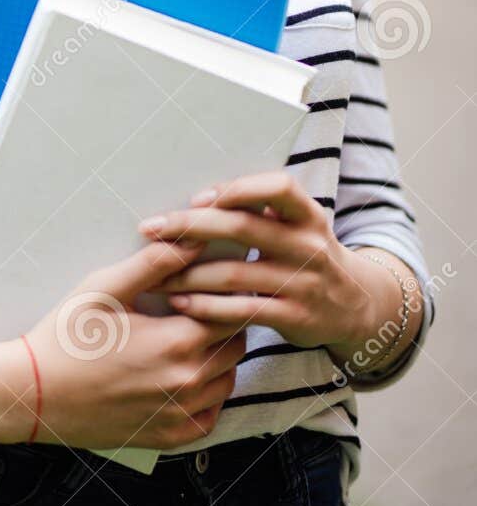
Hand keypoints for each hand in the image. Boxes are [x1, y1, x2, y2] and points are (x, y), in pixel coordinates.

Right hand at [18, 237, 247, 450]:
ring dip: (218, 358)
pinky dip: (208, 397)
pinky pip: (210, 416)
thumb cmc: (67, 336)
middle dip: (224, 322)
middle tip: (199, 308)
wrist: (36, 393)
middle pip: (236, 344)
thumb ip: (155, 262)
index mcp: (177, 340)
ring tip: (189, 340)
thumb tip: (195, 240)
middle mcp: (187, 381)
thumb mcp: (104, 288)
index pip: (233, 311)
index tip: (211, 284)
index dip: (225, 294)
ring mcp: (180, 414)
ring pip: (227, 380)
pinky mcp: (169, 437)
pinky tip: (184, 377)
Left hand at [136, 169, 375, 351]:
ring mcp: (302, 283)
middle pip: (242, 228)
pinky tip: (180, 302)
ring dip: (187, 273)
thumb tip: (202, 199)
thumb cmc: (309, 256)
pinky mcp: (294, 317)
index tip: (197, 198)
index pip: (278, 188)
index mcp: (307, 215)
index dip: (237, 189)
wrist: (356, 306)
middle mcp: (308, 246)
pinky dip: (205, 306)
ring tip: (154, 275)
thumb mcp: (301, 225)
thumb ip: (263, 210)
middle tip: (150, 229)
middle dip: (189, 226)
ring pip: (234, 274)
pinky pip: (241, 310)